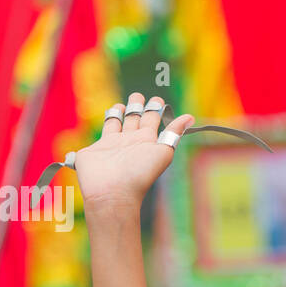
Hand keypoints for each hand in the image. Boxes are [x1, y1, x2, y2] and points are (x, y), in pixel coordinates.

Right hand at [73, 92, 195, 210]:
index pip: (151, 119)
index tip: (157, 98)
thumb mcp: (163, 151)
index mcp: (147, 141)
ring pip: (116, 122)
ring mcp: (112, 144)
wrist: (113, 191)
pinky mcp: (95, 149)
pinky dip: (104, 124)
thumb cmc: (140, 174)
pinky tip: (108, 116)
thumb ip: (174, 132)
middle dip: (137, 106)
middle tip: (138, 95)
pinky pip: (101, 133)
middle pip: (135, 118)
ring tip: (124, 103)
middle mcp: (130, 141)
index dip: (154, 108)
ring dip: (120, 112)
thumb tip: (190, 117)